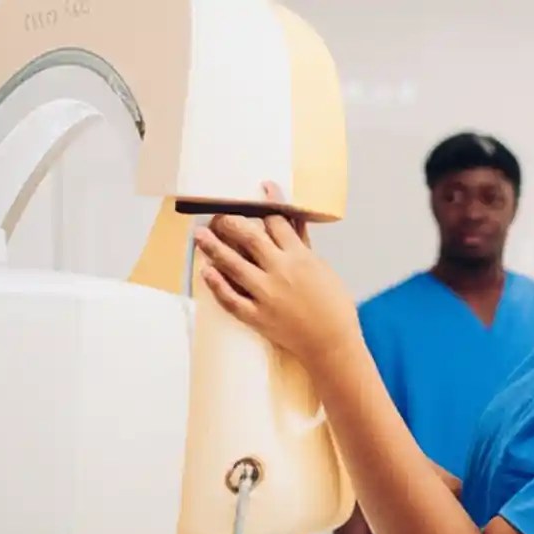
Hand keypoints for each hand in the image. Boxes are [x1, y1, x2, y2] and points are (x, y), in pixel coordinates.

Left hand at [193, 182, 360, 367]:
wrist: (332, 343)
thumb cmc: (333, 306)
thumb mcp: (322, 268)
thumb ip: (302, 244)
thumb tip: (293, 220)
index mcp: (300, 257)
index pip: (277, 222)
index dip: (266, 203)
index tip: (258, 190)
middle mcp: (281, 271)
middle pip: (250, 238)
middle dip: (230, 222)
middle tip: (216, 214)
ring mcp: (267, 295)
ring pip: (234, 265)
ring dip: (214, 248)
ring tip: (199, 235)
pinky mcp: (258, 317)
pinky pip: (231, 299)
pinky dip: (217, 285)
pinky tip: (206, 272)